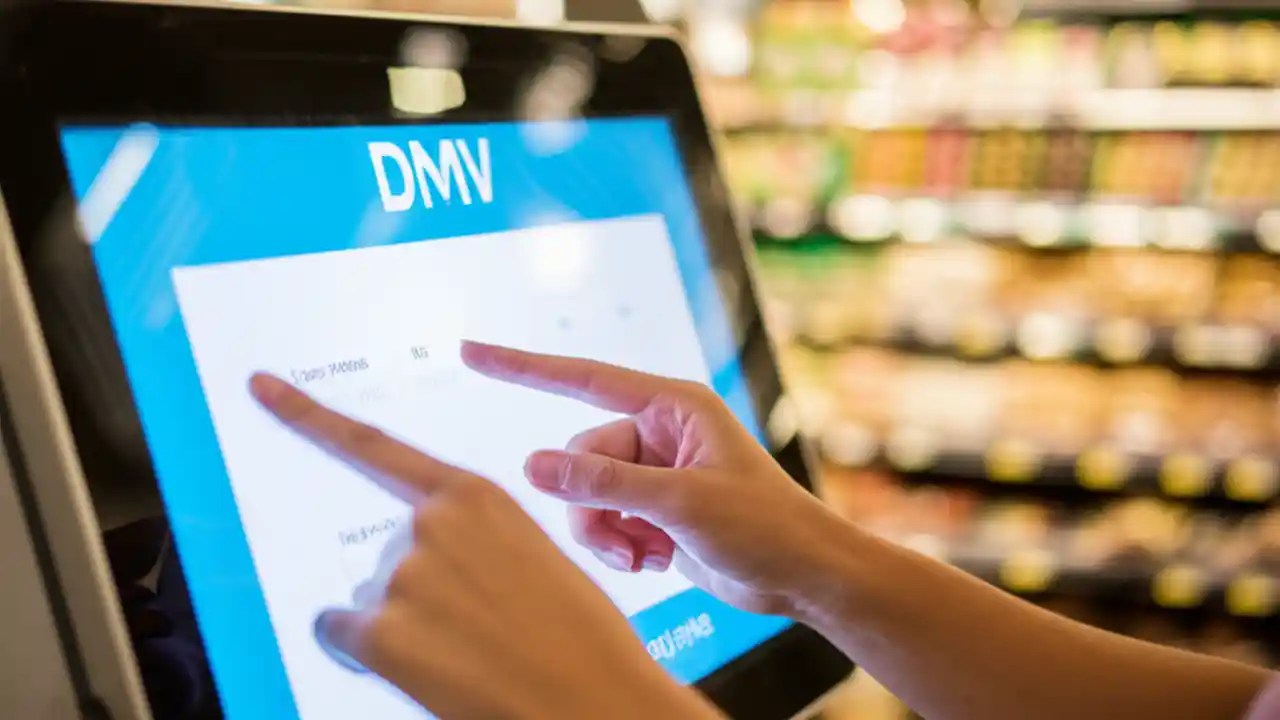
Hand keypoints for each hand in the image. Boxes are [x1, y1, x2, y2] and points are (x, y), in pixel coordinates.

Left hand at [249, 374, 719, 719]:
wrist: (599, 700)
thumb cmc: (579, 637)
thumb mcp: (533, 561)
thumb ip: (473, 542)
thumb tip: (423, 565)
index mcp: (475, 496)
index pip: (372, 447)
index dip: (307, 416)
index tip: (261, 387)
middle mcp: (429, 525)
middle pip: (388, 556)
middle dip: (417, 592)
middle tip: (477, 627)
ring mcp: (402, 576)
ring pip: (373, 602)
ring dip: (406, 629)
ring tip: (472, 652)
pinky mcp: (381, 632)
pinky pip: (344, 638)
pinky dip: (370, 656)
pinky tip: (430, 670)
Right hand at [461, 342, 853, 619]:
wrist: (801, 575)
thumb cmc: (763, 525)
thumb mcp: (680, 503)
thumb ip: (603, 484)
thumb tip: (532, 464)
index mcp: (672, 406)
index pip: (582, 378)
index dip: (522, 367)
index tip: (470, 352)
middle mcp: (659, 432)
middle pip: (580, 458)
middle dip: (594, 507)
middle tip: (630, 544)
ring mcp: (654, 472)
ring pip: (587, 496)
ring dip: (608, 534)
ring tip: (647, 558)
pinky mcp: (654, 509)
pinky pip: (605, 521)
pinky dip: (622, 547)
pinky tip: (660, 561)